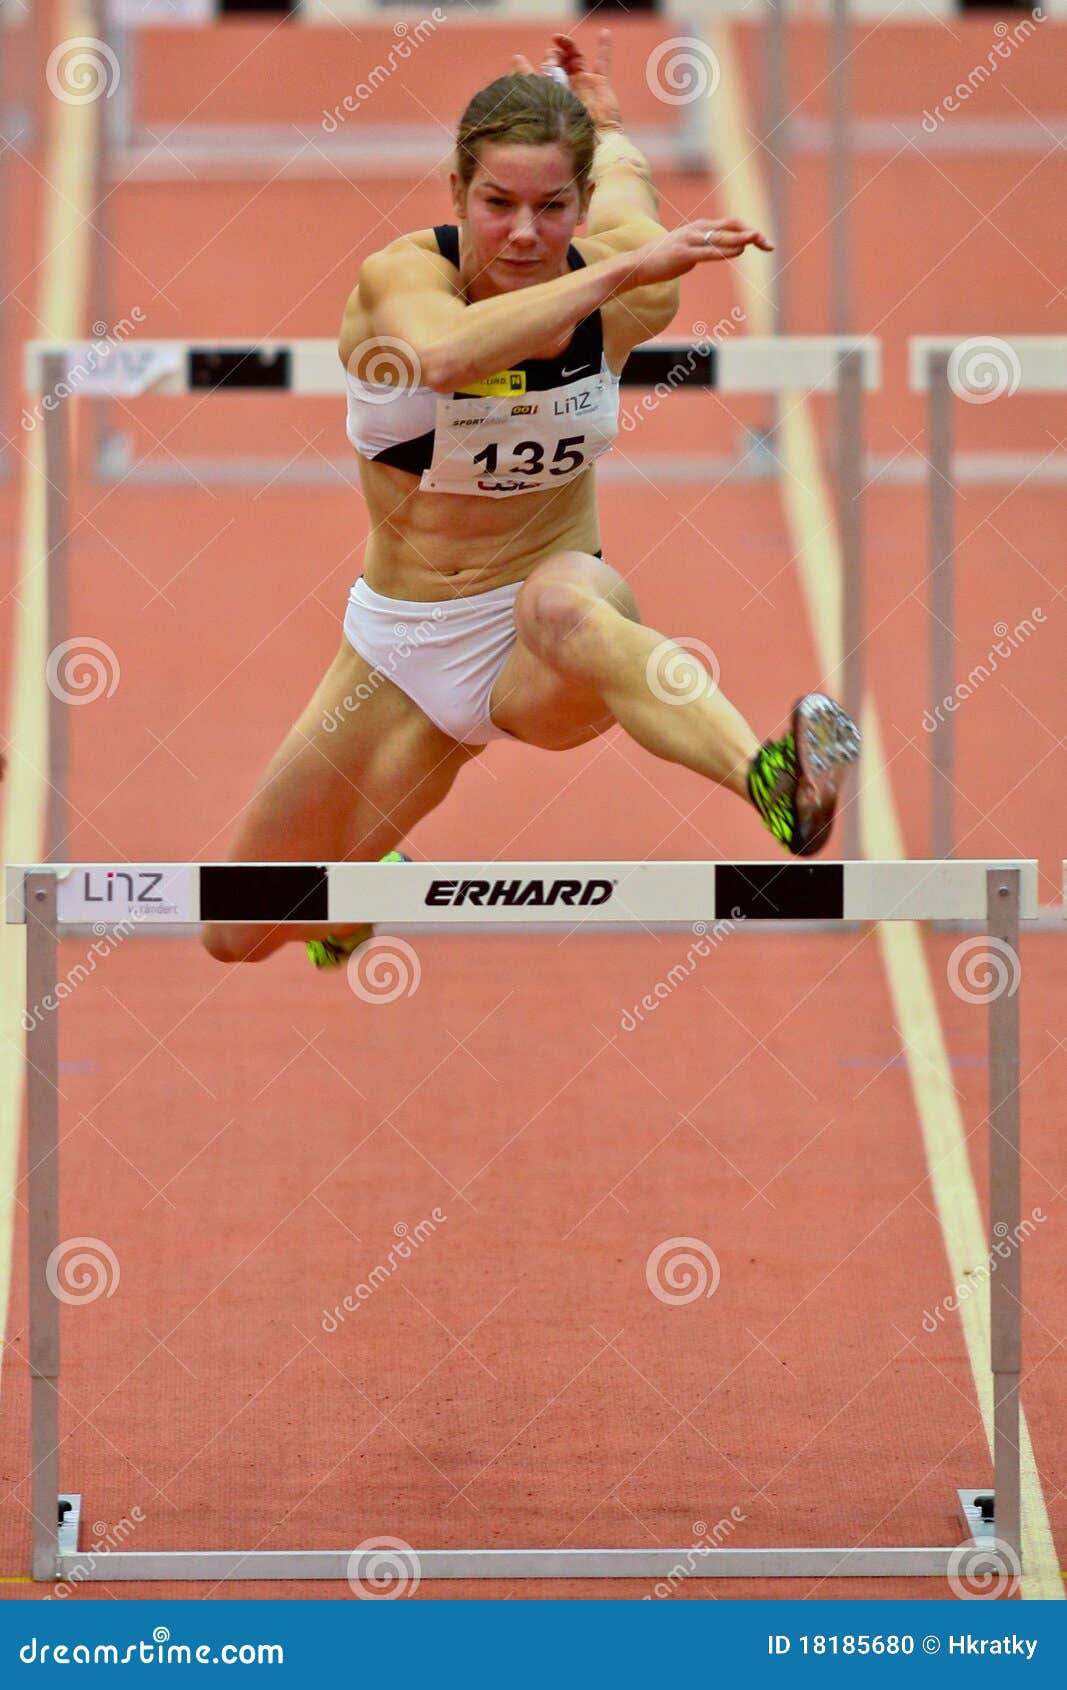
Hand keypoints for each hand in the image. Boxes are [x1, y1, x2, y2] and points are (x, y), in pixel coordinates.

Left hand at [513, 28, 623, 132]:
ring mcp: (584, 84)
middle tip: (550, 60)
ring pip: (575, 58)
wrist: (591, 141)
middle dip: (553, 56)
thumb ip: (529, 78)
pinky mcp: (600, 84)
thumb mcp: (541, 98)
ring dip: (567, 46)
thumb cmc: (563, 126)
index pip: (545, 71)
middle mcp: (568, 88)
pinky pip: (602, 62)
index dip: (542, 64)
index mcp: (553, 95)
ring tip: (559, 40)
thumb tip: (516, 57)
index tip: (535, 64)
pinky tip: (603, 33)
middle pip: (559, 62)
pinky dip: (604, 47)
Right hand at [625, 219, 773, 286]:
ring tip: (759, 239)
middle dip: (751, 234)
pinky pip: (709, 251)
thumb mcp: (687, 252)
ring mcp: (690, 240)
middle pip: (731, 226)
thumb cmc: (662, 260)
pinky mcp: (684, 254)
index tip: (763, 242)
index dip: (748, 230)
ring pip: (721, 237)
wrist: (637, 264)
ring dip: (742, 238)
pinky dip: (726, 250)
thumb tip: (716, 253)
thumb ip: (703, 250)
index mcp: (699, 228)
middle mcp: (697, 229)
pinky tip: (739, 250)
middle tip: (768, 244)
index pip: (730, 224)